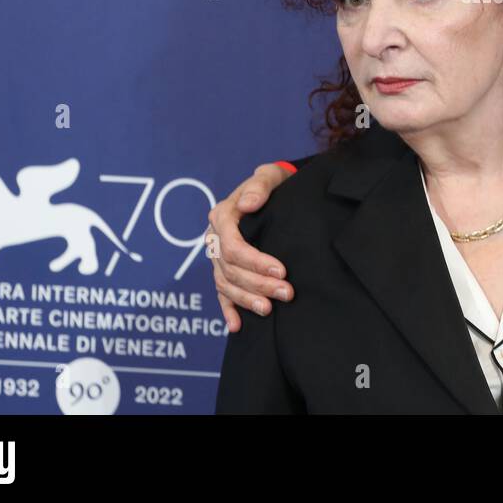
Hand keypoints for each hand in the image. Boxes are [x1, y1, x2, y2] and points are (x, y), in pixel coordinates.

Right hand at [209, 162, 291, 331]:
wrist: (275, 189)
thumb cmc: (273, 182)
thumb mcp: (269, 176)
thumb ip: (259, 187)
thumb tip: (247, 204)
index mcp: (222, 216)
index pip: (233, 246)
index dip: (255, 262)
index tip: (282, 271)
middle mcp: (215, 238)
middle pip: (231, 269)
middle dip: (258, 284)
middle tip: (287, 293)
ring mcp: (217, 256)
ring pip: (226, 284)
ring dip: (246, 299)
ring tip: (269, 309)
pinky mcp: (224, 268)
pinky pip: (221, 293)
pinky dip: (228, 310)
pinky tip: (237, 326)